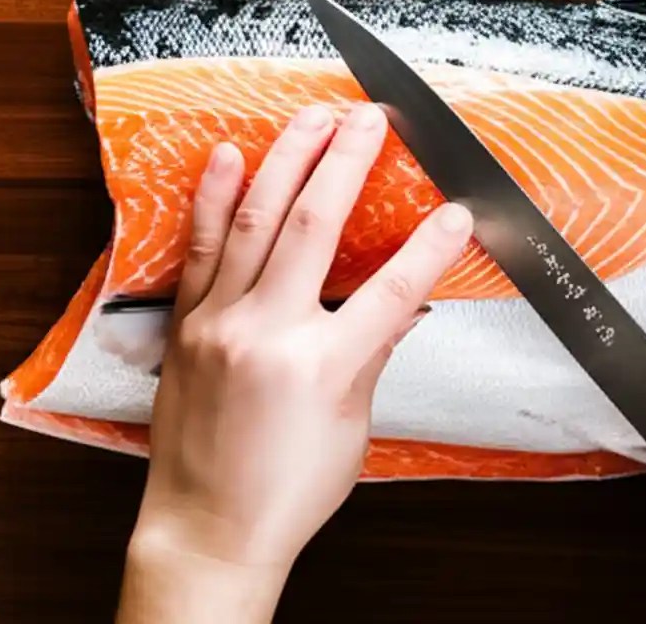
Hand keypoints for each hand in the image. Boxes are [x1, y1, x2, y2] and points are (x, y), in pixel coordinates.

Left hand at [116, 104, 472, 622]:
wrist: (207, 529)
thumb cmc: (287, 490)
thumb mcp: (353, 426)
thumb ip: (374, 353)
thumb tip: (405, 304)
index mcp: (321, 366)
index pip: (390, 289)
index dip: (430, 246)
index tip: (459, 210)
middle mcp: (266, 333)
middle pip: (315, 226)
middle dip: (348, 162)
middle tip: (371, 118)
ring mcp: (219, 323)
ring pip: (256, 221)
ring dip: (287, 159)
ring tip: (314, 116)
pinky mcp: (186, 325)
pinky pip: (201, 249)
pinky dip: (215, 199)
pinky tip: (230, 156)